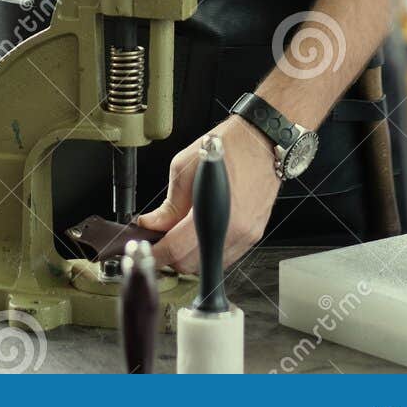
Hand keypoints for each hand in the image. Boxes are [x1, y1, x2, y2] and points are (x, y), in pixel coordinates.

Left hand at [135, 114, 280, 273]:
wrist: (261, 141)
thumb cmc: (227, 146)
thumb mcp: (184, 168)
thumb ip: (169, 205)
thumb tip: (152, 225)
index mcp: (211, 212)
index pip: (175, 250)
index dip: (155, 255)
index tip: (145, 252)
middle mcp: (232, 230)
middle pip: (190, 265)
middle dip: (171, 255)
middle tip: (162, 237)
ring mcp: (245, 236)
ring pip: (207, 263)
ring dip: (191, 255)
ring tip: (184, 230)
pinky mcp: (253, 236)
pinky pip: (225, 255)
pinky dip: (209, 249)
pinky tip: (204, 229)